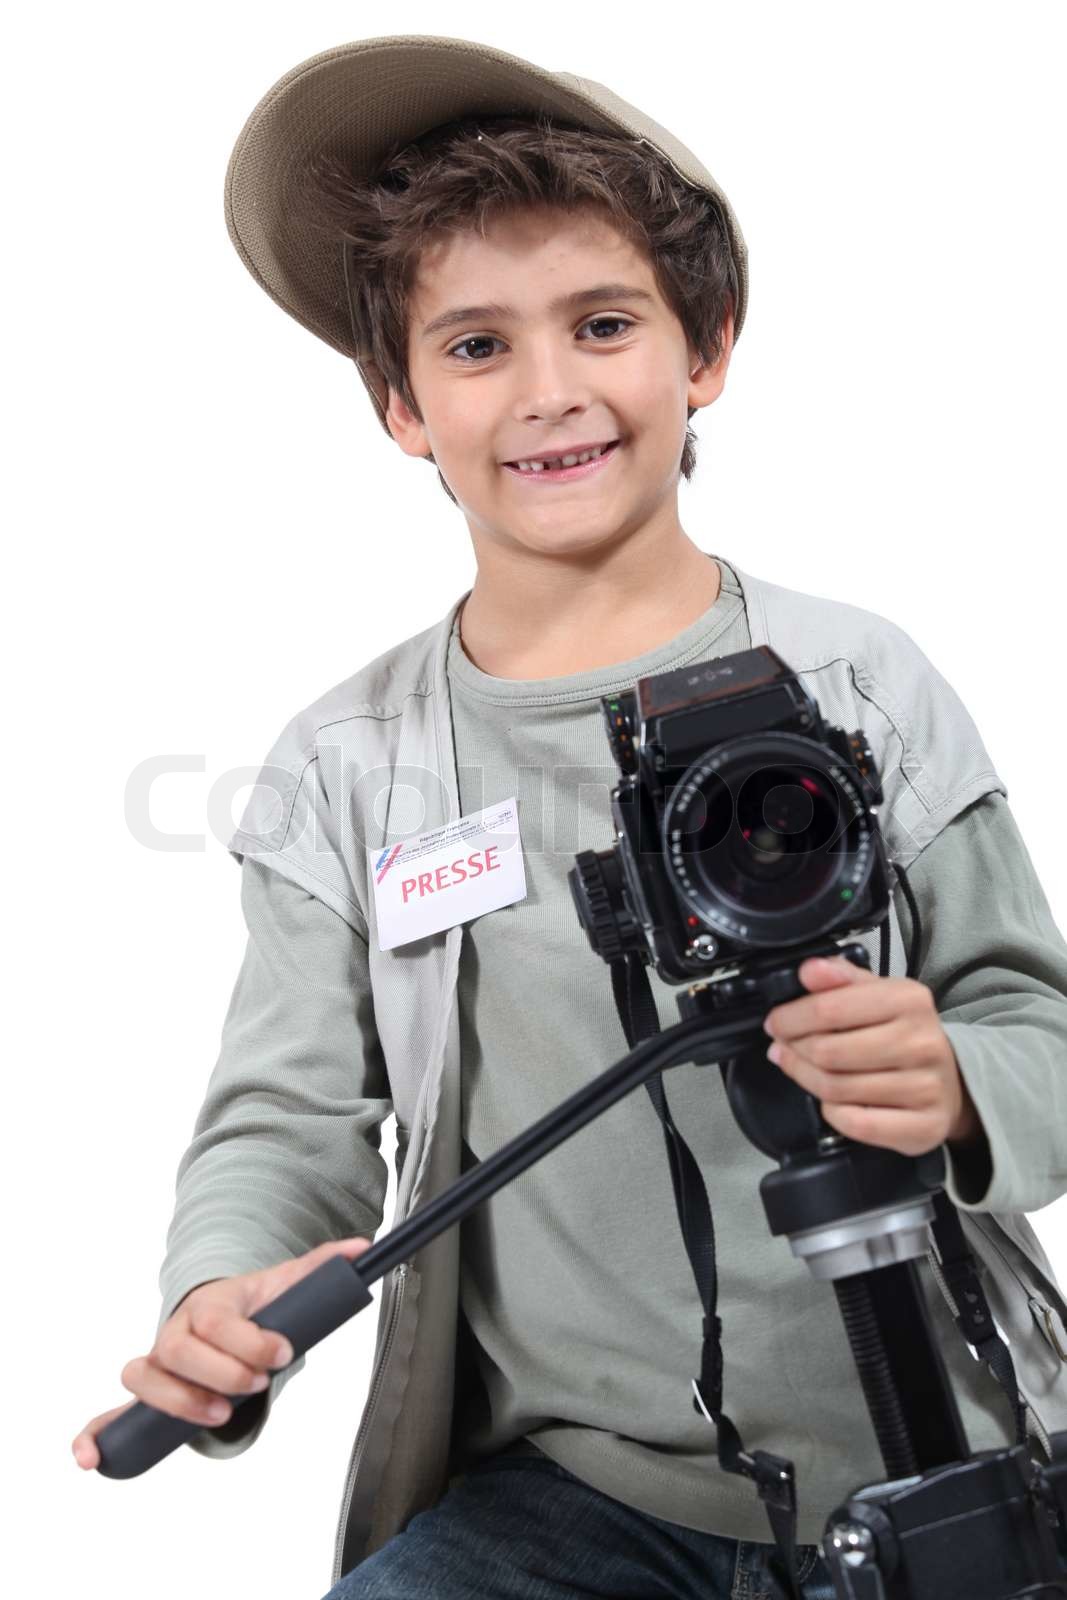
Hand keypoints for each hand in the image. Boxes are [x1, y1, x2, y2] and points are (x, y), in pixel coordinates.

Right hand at [71, 1235, 371, 1470]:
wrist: (215, 1316)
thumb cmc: (250, 1307)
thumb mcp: (284, 1285)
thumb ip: (320, 1269)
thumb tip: (362, 1248)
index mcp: (209, 1304)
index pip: (216, 1318)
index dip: (249, 1338)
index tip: (285, 1352)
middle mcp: (176, 1331)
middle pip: (177, 1348)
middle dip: (218, 1371)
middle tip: (256, 1386)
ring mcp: (157, 1364)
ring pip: (143, 1377)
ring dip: (175, 1400)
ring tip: (221, 1414)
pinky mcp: (146, 1397)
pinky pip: (109, 1414)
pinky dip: (98, 1434)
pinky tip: (94, 1458)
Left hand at [762, 955, 982, 1158]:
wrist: (951, 1081)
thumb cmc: (904, 1034)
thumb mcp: (877, 994)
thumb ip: (841, 979)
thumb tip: (810, 970)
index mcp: (909, 1000)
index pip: (830, 1008)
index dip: (791, 1017)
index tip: (776, 1022)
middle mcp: (921, 1043)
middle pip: (828, 1052)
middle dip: (794, 1049)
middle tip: (784, 1047)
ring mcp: (925, 1088)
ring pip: (836, 1088)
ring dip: (805, 1079)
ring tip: (800, 1068)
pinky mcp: (923, 1127)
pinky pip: (855, 1123)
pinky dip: (832, 1113)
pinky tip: (831, 1101)